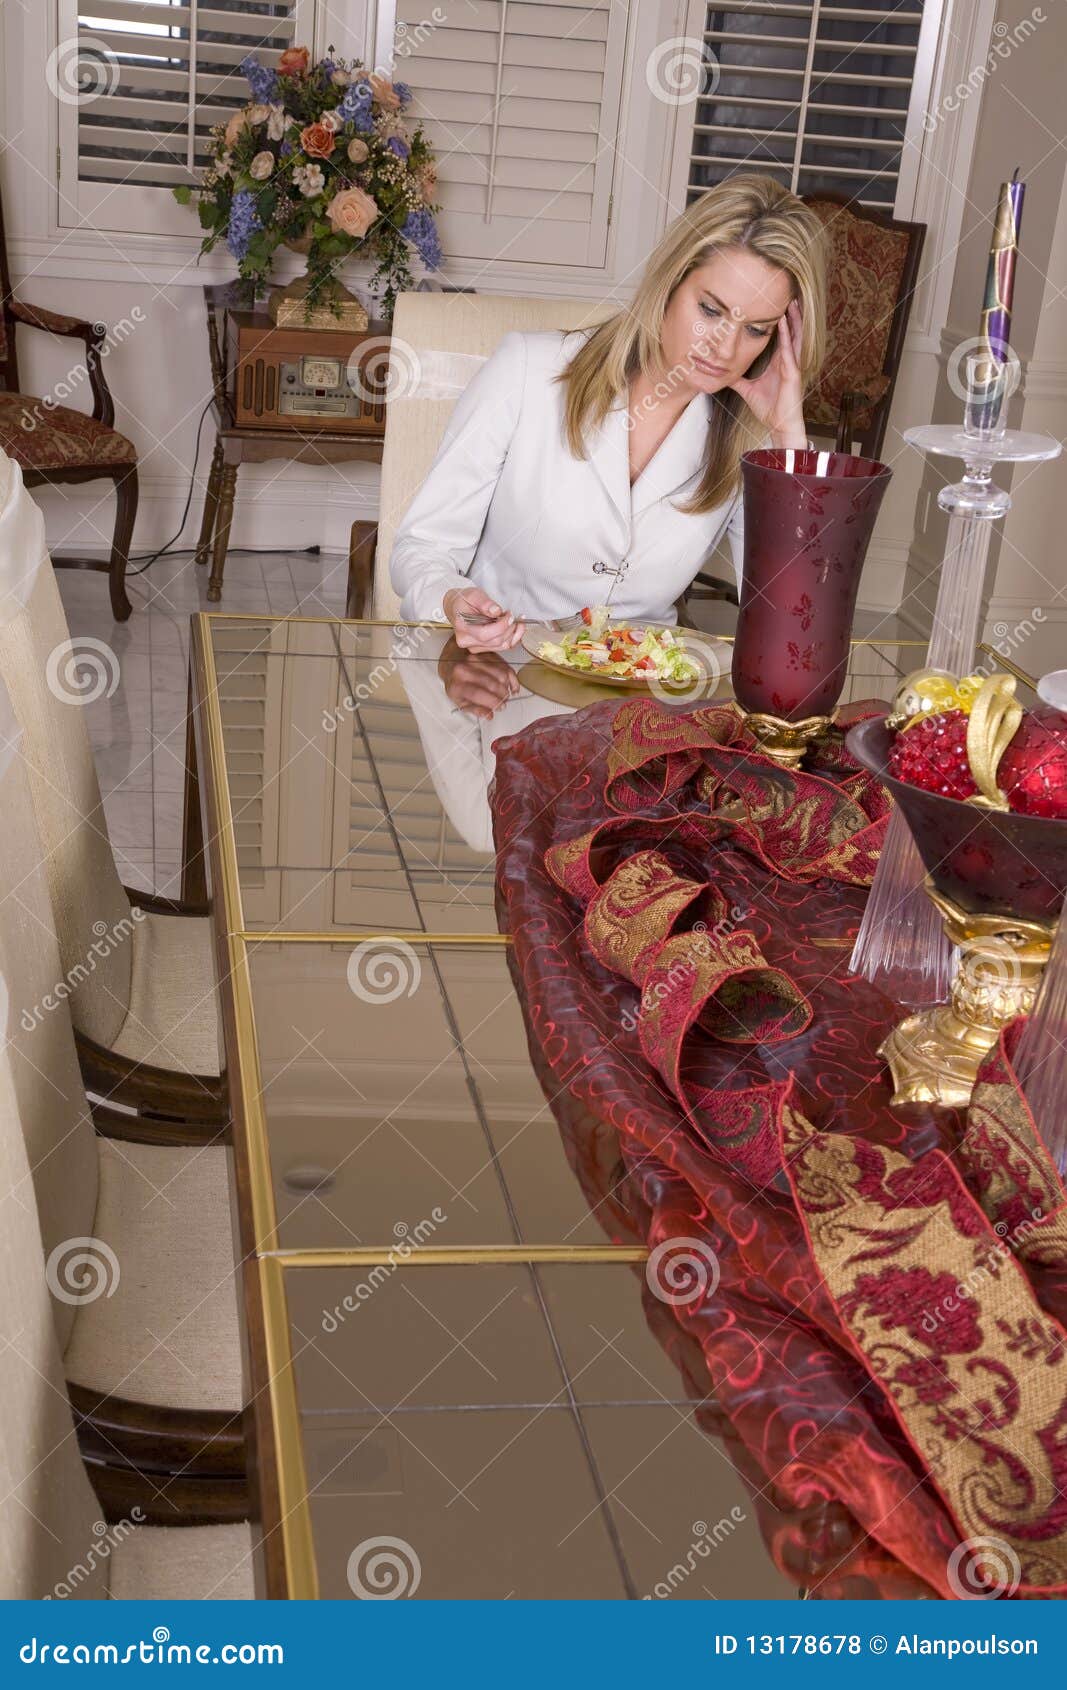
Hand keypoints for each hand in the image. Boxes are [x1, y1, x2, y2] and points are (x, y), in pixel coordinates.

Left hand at [438, 643, 520, 719]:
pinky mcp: (487, 654)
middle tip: (503, 702)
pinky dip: (511, 678)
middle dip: (502, 696)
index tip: (500, 707)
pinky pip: (505, 667)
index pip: (478, 693)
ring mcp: (477, 659)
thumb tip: (489, 715)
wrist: (452, 661)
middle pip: (492, 684)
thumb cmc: (457, 683)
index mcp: (457, 684)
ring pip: (501, 675)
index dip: (493, 702)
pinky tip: (511, 686)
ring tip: (504, 693)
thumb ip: (475, 709)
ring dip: (506, 687)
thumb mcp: (460, 700)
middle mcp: (466, 669)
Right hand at [443, 585, 525, 652]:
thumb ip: (484, 602)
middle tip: (512, 615)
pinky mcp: (482, 648)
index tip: (509, 615)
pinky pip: (502, 647)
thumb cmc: (464, 601)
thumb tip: (496, 611)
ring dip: (513, 633)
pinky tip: (516, 628)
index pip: (484, 634)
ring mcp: (474, 647)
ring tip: (514, 620)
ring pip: (501, 646)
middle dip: (509, 628)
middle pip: (495, 641)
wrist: (457, 608)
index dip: (501, 626)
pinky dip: (513, 637)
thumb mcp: (473, 595)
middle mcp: (467, 641)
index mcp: (462, 628)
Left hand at [729, 298, 806, 448]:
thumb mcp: (748, 390)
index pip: (780, 337)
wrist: (779, 425)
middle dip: (791, 314)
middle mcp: (787, 360)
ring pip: (795, 337)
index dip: (780, 322)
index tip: (775, 305)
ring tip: (792, 302)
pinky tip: (785, 324)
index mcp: (779, 362)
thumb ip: (737, 380)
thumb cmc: (769, 408)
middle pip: (791, 332)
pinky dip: (787, 337)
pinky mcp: (793, 373)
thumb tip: (723, 373)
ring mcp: (792, 365)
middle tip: (789, 295)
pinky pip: (790, 351)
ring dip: (794, 320)